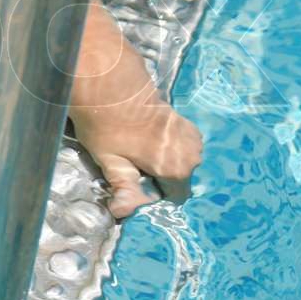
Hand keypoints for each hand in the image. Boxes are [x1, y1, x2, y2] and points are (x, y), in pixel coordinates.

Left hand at [70, 97, 201, 219]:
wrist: (112, 86)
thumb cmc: (106, 126)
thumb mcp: (110, 161)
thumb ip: (124, 189)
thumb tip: (123, 213)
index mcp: (177, 169)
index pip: (174, 199)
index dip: (153, 194)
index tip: (135, 182)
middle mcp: (192, 155)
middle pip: (178, 182)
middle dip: (159, 179)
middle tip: (134, 163)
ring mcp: (194, 139)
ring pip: (181, 165)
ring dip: (164, 163)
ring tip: (140, 150)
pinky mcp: (189, 126)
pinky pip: (183, 150)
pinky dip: (169, 149)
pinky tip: (149, 140)